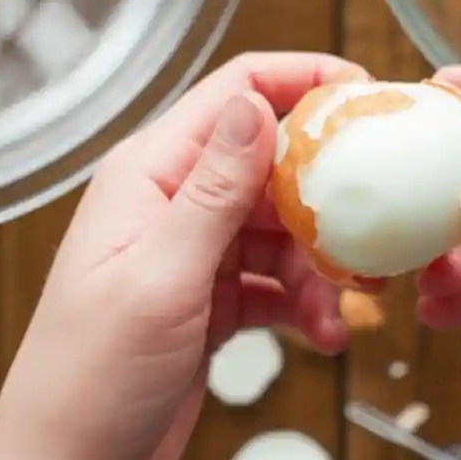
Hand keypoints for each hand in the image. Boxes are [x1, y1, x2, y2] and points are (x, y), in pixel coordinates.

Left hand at [0, 53, 371, 459]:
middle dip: (330, 196)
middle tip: (375, 227)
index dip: (303, 81)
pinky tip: (322, 333)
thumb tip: (255, 105)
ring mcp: (195, 251)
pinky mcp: (213, 298)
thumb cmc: (86, 378)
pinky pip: (279, 281)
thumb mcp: (161, 278)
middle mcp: (174, 202)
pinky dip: (306, 304)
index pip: (235, 94)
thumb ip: (212, 191)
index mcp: (149, 174)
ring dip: (322, 267)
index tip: (365, 95)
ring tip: (341, 310)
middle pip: (275, 165)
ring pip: (286, 228)